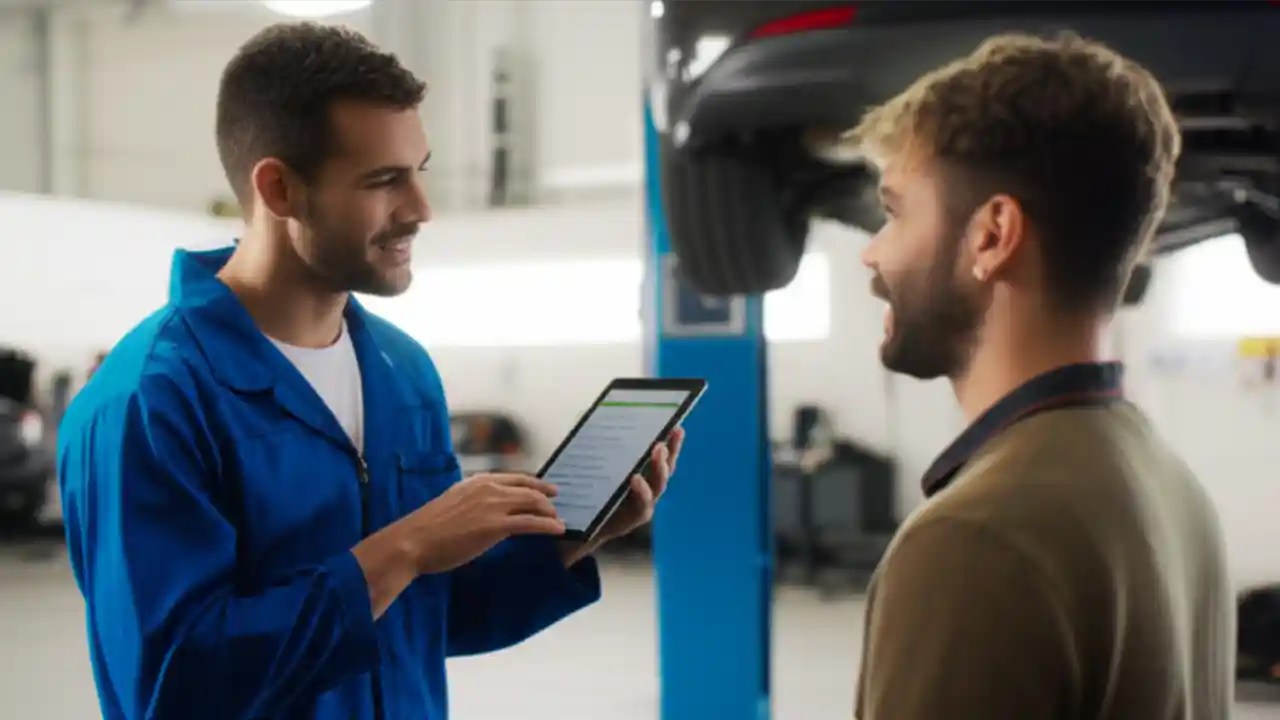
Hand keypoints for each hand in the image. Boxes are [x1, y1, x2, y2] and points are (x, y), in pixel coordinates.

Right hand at [395, 473, 565, 574]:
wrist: (413, 540)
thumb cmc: (426, 529)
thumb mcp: (452, 503)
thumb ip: (472, 502)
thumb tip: (484, 511)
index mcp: (476, 481)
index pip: (513, 478)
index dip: (533, 483)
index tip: (545, 488)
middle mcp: (487, 488)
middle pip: (527, 489)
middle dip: (545, 497)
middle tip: (556, 504)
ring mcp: (493, 506)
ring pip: (532, 503)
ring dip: (549, 512)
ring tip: (558, 520)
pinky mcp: (496, 526)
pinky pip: (531, 523)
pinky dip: (548, 525)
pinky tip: (558, 529)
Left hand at [584, 426, 685, 550]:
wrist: (577, 528)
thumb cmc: (590, 493)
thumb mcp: (595, 466)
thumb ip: (601, 447)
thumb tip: (599, 416)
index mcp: (643, 475)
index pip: (662, 457)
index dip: (673, 443)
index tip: (677, 427)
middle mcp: (647, 490)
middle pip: (664, 471)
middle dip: (667, 455)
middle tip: (662, 441)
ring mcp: (642, 506)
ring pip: (656, 487)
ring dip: (658, 469)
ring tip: (657, 451)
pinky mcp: (631, 520)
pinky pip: (641, 506)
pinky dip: (641, 492)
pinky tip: (636, 479)